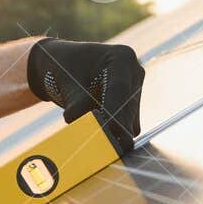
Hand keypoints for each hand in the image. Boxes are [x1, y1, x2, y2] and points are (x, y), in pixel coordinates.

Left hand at [27, 38, 144, 153]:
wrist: (67, 67)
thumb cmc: (66, 69)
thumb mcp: (68, 82)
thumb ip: (75, 100)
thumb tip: (75, 119)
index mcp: (122, 58)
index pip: (119, 89)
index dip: (115, 110)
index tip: (111, 129)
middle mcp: (135, 72)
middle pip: (128, 107)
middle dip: (114, 127)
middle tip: (100, 146)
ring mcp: (136, 90)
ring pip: (129, 120)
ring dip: (112, 131)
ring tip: (90, 134)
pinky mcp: (133, 106)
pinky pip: (127, 126)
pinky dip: (113, 132)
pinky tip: (97, 131)